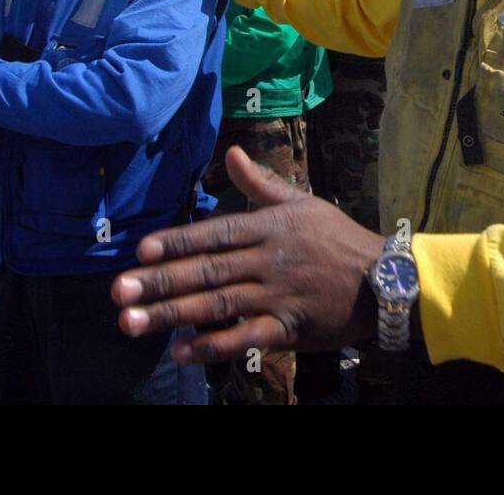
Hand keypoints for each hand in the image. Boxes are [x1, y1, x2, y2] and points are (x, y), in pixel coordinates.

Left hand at [112, 145, 384, 362]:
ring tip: (132, 323)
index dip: (176, 242)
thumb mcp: (302, 203)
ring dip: (173, 315)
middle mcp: (269, 260)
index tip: (139, 252)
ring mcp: (279, 294)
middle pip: (208, 271)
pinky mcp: (290, 327)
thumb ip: (261, 183)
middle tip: (118, 291)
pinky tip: (182, 351)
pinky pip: (247, 337)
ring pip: (219, 304)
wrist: (385, 280)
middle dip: (160, 281)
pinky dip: (214, 346)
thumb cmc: (338, 239)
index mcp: (270, 227)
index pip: (215, 233)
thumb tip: (232, 152)